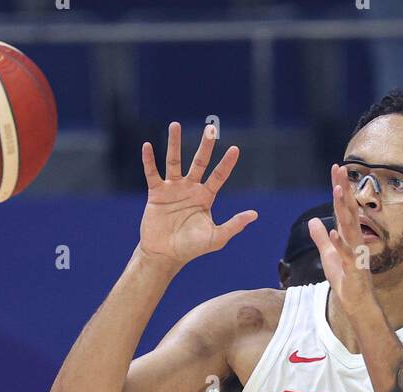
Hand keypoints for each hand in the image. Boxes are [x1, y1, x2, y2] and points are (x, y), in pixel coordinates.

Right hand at [139, 122, 256, 268]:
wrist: (165, 255)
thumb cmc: (191, 248)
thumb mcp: (216, 238)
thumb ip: (234, 225)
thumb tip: (254, 215)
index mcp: (205, 196)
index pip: (218, 175)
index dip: (226, 163)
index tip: (235, 149)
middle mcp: (190, 188)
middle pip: (199, 162)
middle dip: (205, 146)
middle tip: (210, 129)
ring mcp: (173, 189)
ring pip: (174, 161)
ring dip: (174, 143)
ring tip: (175, 125)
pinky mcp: (156, 193)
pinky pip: (152, 173)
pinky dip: (149, 160)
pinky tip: (147, 146)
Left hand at [309, 164, 375, 321]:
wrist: (357, 303)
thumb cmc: (345, 280)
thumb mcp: (328, 255)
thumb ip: (320, 238)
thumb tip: (313, 221)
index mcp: (348, 235)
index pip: (342, 207)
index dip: (339, 188)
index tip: (336, 168)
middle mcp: (354, 239)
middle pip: (348, 210)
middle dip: (343, 189)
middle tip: (339, 168)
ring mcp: (355, 253)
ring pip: (349, 226)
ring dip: (343, 209)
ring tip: (337, 191)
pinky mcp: (353, 268)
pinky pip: (346, 254)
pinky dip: (339, 243)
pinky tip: (333, 232)